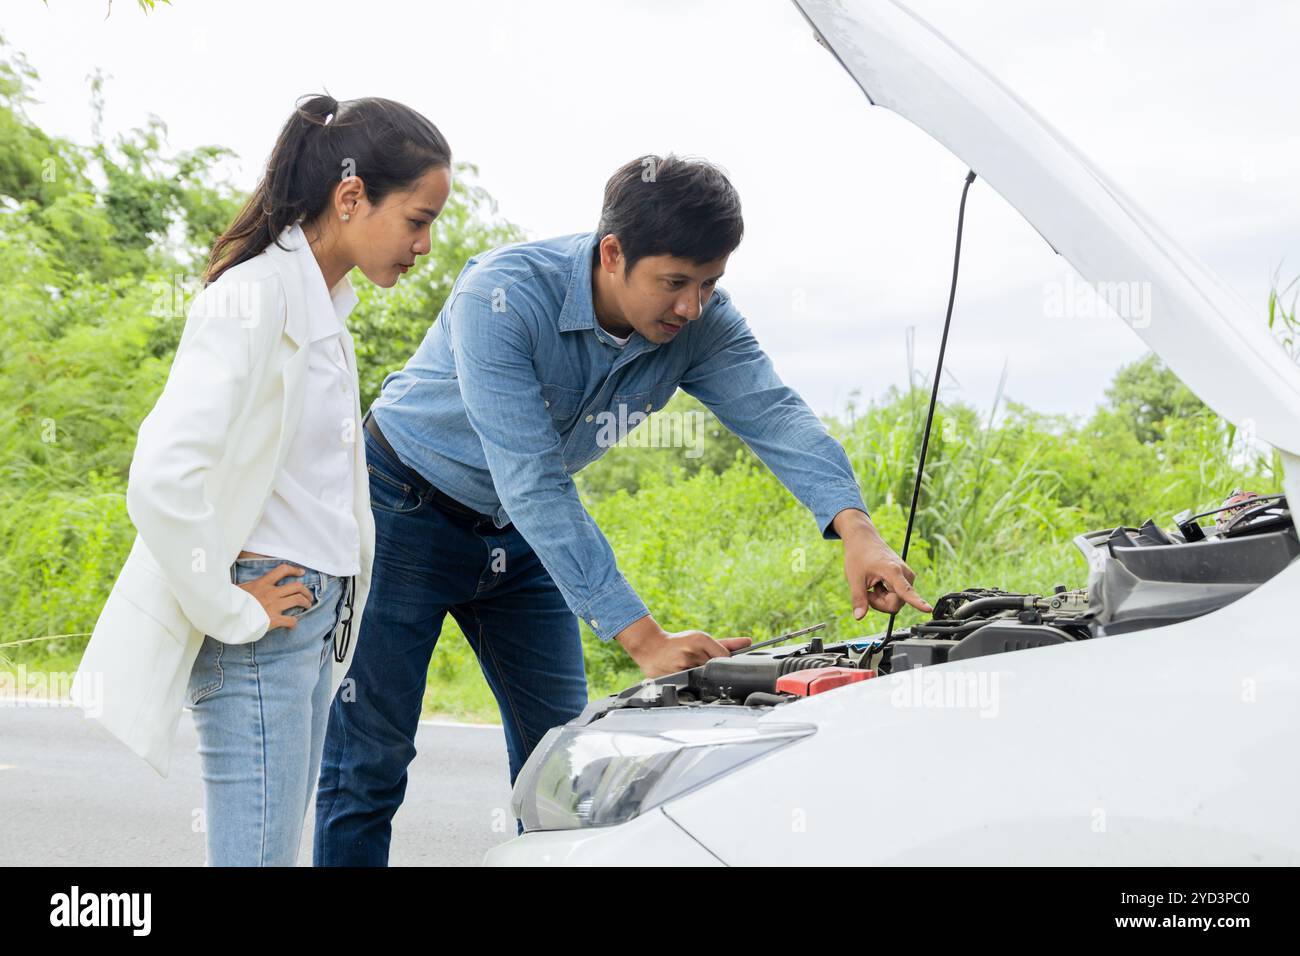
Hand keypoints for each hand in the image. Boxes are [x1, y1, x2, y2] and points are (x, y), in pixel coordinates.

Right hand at [237, 563, 314, 629]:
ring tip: (307, 606)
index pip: (282, 570)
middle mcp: (271, 592)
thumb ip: (250, 587)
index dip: (294, 570)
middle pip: (296, 587)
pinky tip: (293, 624)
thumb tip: (250, 587)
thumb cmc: (231, 601)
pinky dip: (294, 622)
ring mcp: (273, 606)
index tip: (301, 572)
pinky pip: (290, 620)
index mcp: (262, 583)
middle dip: (306, 591)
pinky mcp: (273, 619)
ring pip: (297, 600)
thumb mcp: (240, 588)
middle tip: (308, 596)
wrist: (227, 614)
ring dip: (305, 603)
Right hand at [616, 616, 751, 678]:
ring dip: (701, 679)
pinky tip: (684, 678)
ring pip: (703, 679)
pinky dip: (691, 685)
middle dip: (713, 671)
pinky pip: (690, 686)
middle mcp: (692, 652)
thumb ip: (726, 643)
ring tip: (691, 672)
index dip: (726, 663)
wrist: (650, 647)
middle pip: (715, 669)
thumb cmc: (679, 643)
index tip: (722, 665)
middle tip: (703, 669)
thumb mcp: (701, 639)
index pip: (725, 656)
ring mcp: (682, 665)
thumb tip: (748, 642)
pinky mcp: (673, 677)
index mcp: (700, 639)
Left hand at [832, 509, 932, 618]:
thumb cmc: (859, 554)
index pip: (905, 591)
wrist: (864, 539)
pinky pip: (897, 597)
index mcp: (892, 571)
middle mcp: (905, 574)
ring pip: (896, 602)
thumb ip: (858, 599)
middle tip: (868, 589)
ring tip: (874, 583)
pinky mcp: (906, 579)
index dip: (917, 602)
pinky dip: (885, 594)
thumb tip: (859, 617)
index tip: (928, 609)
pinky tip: (879, 583)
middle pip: (895, 604)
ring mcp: (907, 577)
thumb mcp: (854, 578)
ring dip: (881, 598)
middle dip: (879, 603)